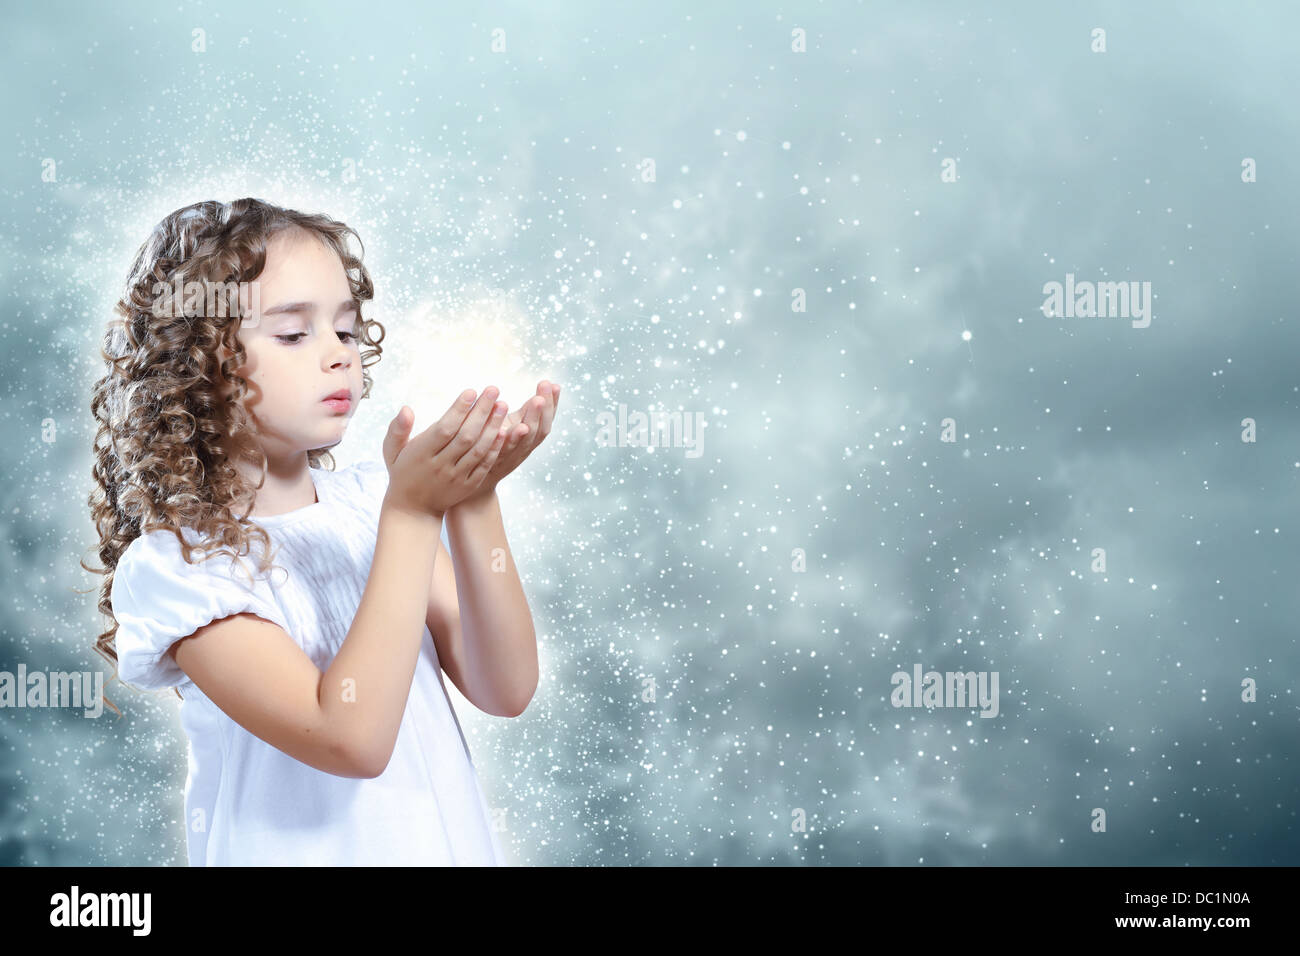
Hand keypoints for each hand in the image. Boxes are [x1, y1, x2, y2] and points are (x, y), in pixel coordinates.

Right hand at [380, 387, 509, 517]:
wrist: (414, 509)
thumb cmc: (402, 472)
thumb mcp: (392, 451)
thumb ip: (398, 429)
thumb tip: (406, 409)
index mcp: (422, 453)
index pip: (444, 428)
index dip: (458, 409)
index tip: (471, 391)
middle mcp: (440, 465)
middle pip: (465, 436)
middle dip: (481, 411)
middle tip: (494, 390)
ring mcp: (456, 477)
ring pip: (478, 450)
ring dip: (493, 426)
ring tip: (503, 405)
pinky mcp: (468, 485)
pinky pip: (484, 465)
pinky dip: (495, 448)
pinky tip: (505, 431)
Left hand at [459, 380, 558, 501]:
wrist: (475, 485)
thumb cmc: (495, 447)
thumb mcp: (515, 426)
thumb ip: (527, 410)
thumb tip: (549, 383)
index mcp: (531, 438)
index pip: (547, 420)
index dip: (553, 404)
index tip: (554, 385)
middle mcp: (524, 449)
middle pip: (539, 430)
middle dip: (543, 410)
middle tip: (543, 392)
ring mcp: (510, 458)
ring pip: (524, 441)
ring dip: (529, 422)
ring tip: (534, 403)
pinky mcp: (493, 464)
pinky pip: (501, 452)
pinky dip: (506, 441)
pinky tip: (505, 428)